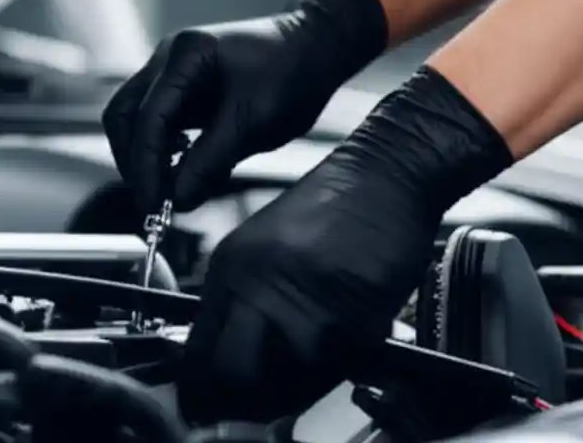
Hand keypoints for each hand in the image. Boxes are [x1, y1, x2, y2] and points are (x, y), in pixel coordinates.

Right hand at [102, 0, 387, 212]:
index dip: (146, 166)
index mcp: (185, 55)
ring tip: (167, 189)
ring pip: (135, 119)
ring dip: (144, 156)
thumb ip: (211, 159)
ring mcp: (171, 70)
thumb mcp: (255, 121)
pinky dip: (161, 147)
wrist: (315, 46)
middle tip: (153, 202)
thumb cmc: (292, 72)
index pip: (147, 118)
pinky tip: (182, 166)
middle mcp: (168, 57)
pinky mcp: (181, 86)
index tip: (154, 203)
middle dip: (135, 162)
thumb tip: (179, 198)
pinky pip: (156, 120)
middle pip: (124, 115)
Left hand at [177, 67, 513, 422]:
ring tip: (294, 377)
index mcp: (231, 268)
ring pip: (286, 383)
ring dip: (288, 391)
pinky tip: (328, 353)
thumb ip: (237, 300)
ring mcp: (309, 307)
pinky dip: (327, 373)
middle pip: (232, 376)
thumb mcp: (262, 246)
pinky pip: (333, 372)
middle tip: (241, 408)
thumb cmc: (332, 207)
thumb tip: (220, 358)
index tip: (201, 404)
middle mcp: (262, 288)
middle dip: (235, 401)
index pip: (198, 353)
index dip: (197, 389)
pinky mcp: (355, 322)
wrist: (385, 176)